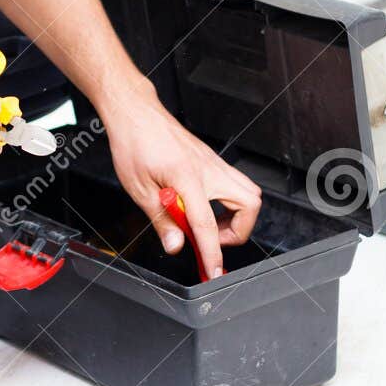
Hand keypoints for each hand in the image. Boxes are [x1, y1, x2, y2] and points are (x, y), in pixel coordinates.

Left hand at [101, 80, 261, 278]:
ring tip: (206, 224)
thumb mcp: (139, 189)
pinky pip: (233, 184)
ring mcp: (213, 162)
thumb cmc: (134, 143)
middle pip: (250, 203)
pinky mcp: (211, 160)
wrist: (135, 113)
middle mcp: (209, 168)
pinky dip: (225, 202)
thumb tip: (177, 245)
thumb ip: (162, 220)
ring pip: (248, 193)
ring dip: (235, 216)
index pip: (207, 224)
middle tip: (210, 239)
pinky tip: (200, 206)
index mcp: (187, 177)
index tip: (213, 272)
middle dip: (237, 230)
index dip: (212, 253)